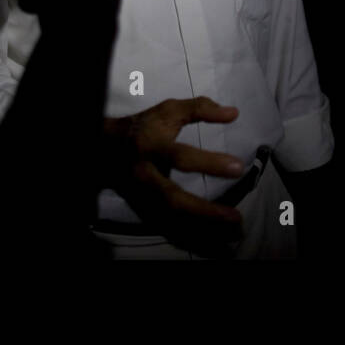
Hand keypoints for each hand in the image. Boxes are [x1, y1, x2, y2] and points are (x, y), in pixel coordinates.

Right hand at [101, 96, 246, 253]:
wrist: (106, 147)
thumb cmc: (144, 127)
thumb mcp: (168, 111)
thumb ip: (199, 109)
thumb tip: (233, 113)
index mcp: (151, 147)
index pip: (180, 157)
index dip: (209, 162)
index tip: (238, 167)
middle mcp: (145, 175)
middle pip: (172, 198)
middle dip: (204, 210)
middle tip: (234, 216)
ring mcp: (143, 196)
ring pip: (170, 218)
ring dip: (200, 226)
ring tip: (231, 228)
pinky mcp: (143, 208)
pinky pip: (168, 226)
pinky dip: (190, 233)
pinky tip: (214, 235)